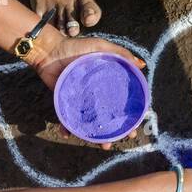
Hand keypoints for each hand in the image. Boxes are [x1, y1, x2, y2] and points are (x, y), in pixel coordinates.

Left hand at [30, 34, 145, 145]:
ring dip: (97, 136)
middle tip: (122, 139)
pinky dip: (67, 129)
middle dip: (118, 130)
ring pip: (92, 122)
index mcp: (107, 83)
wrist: (50, 50)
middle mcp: (96, 94)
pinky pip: (68, 119)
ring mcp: (82, 101)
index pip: (123, 101)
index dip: (132, 114)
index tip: (136, 125)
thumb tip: (142, 64)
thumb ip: (121, 54)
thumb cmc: (76, 47)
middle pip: (110, 116)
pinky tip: (67, 134)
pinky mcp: (66, 103)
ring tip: (103, 145)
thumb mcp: (101, 46)